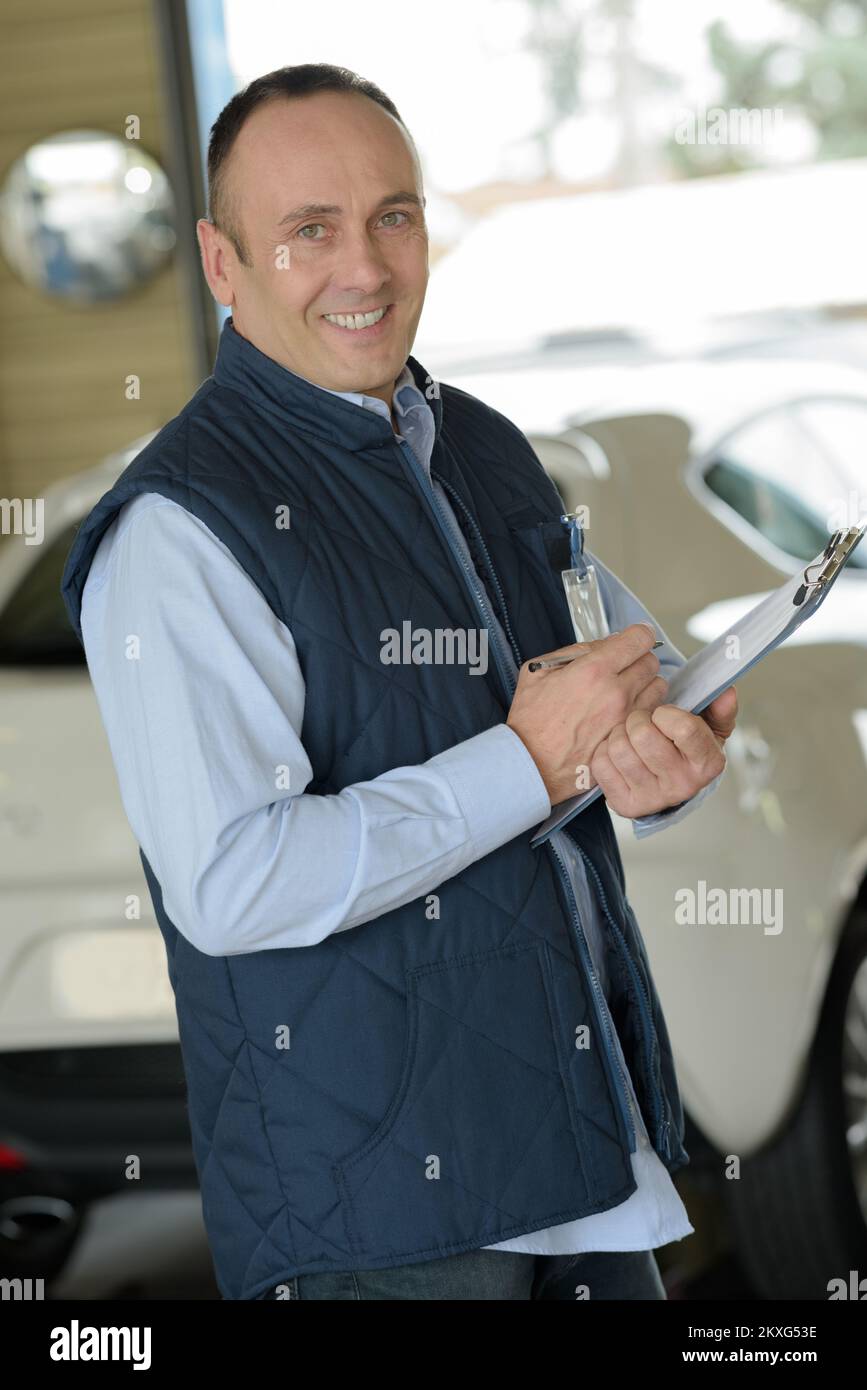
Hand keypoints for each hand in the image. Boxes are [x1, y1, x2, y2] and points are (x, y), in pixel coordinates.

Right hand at [507, 624, 668, 805]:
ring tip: (627, 689)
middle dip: (639, 659)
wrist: (531, 765)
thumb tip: (604, 645)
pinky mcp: (629, 738)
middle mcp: (616, 692)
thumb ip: (574, 652)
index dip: (638, 635)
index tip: (634, 639)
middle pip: (651, 661)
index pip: (640, 638)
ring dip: (646, 684)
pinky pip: (651, 714)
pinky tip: (625, 711)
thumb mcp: (538, 672)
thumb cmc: (531, 721)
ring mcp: (626, 717)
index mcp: (593, 670)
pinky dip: (644, 708)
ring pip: (658, 687)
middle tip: (623, 667)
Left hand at [589, 685, 737, 817]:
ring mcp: (653, 799)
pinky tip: (618, 755)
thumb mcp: (710, 728)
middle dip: (637, 719)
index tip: (663, 714)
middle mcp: (682, 785)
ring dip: (618, 735)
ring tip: (629, 738)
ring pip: (618, 748)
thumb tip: (726, 693)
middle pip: (642, 735)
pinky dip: (603, 752)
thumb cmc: (687, 748)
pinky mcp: (626, 805)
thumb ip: (720, 708)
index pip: (683, 728)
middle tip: (642, 722)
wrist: (669, 783)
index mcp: (707, 763)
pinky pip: (600, 764)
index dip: (665, 713)